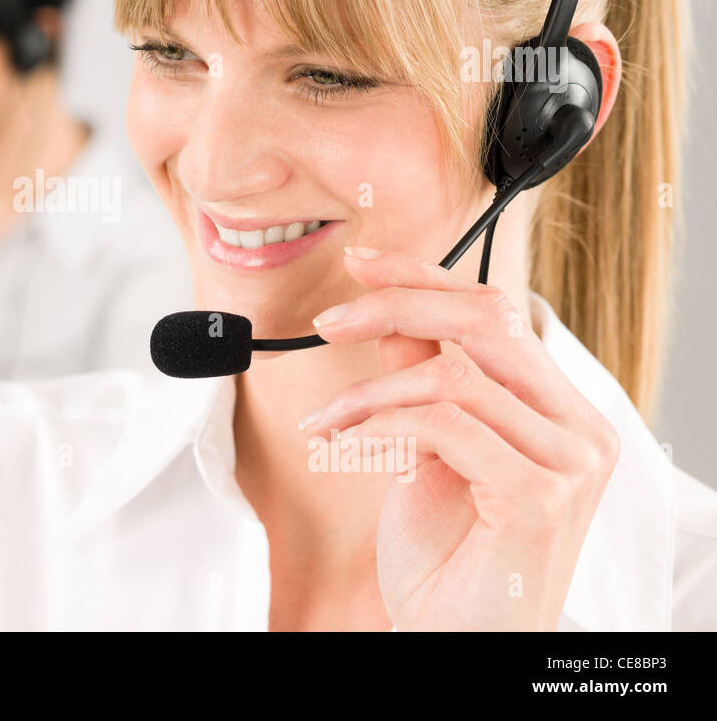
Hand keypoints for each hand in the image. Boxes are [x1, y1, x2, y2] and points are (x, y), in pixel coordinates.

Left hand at [304, 247, 620, 630]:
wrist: (459, 643)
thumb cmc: (447, 563)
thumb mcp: (427, 456)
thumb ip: (420, 387)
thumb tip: (389, 318)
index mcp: (559, 413)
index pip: (497, 314)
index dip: (425, 277)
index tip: (361, 263)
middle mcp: (579, 430)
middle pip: (485, 321)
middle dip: (395, 306)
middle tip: (330, 319)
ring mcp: (569, 464)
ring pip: (453, 375)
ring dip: (369, 393)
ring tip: (326, 422)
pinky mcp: (539, 497)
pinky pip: (445, 426)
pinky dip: (382, 427)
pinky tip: (350, 445)